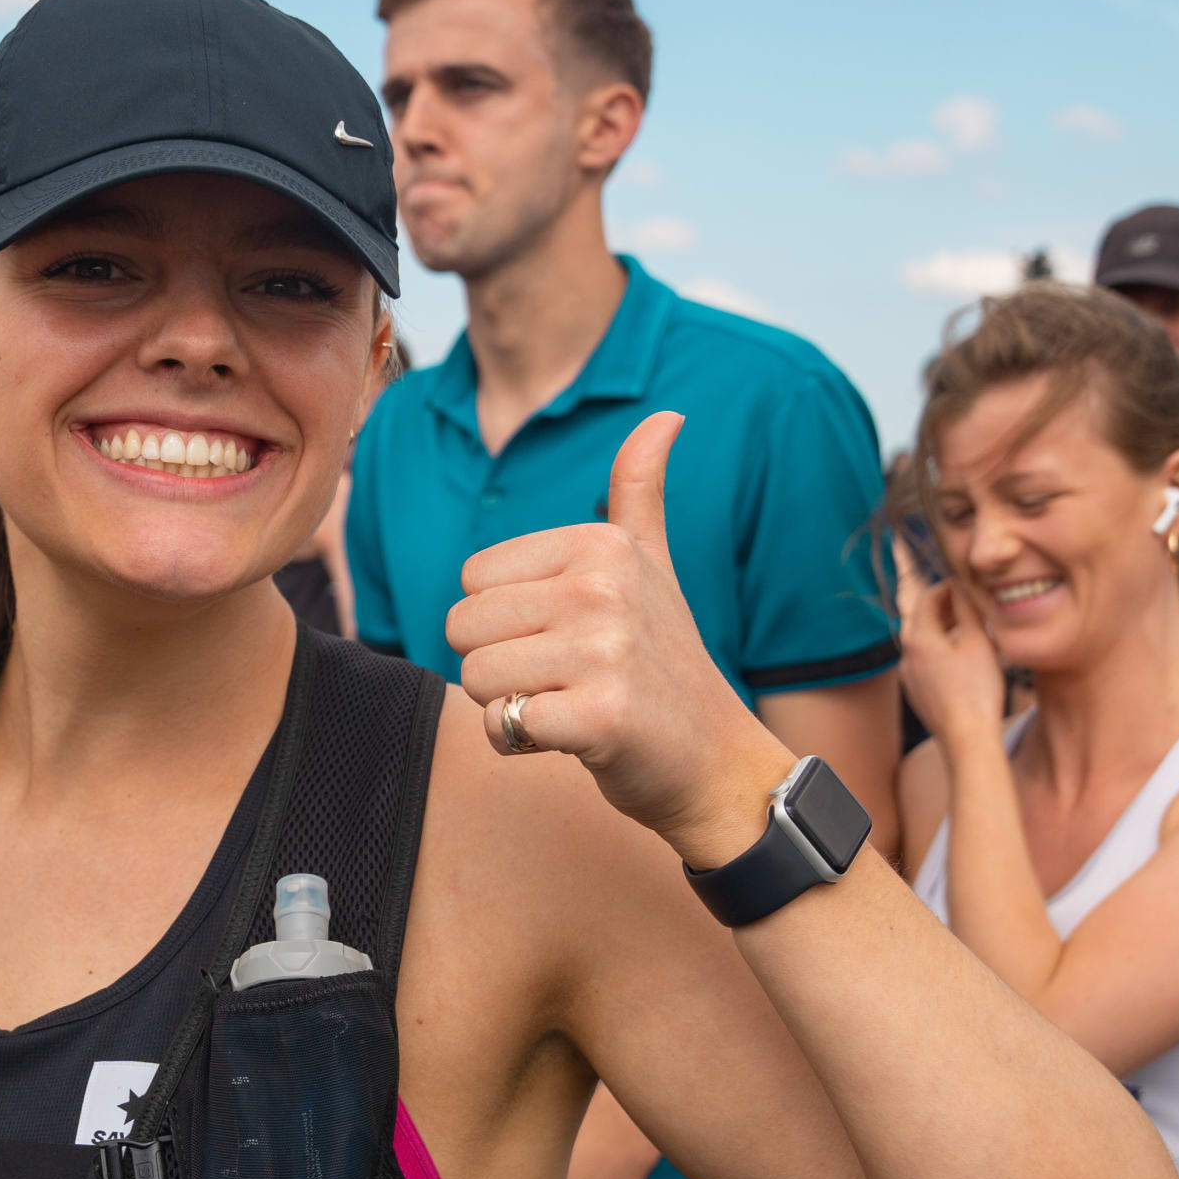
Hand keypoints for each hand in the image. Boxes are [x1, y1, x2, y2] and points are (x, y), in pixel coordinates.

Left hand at [447, 414, 771, 856]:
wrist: (716, 762)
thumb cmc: (666, 662)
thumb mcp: (654, 566)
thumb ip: (640, 491)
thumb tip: (666, 415)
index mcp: (601, 543)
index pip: (472, 579)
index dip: (504, 621)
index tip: (564, 637)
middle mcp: (603, 587)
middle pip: (463, 626)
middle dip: (497, 665)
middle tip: (564, 677)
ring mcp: (604, 650)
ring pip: (475, 677)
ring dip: (508, 706)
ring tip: (569, 704)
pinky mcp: (600, 716)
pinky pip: (502, 726)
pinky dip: (521, 744)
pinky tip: (573, 739)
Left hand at [893, 562, 1008, 753]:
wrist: (967, 740)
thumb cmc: (977, 691)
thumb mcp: (978, 642)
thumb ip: (968, 609)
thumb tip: (961, 585)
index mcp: (918, 637)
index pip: (928, 596)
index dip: (949, 585)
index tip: (968, 582)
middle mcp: (906, 655)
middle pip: (919, 616)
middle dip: (939, 602)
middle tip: (960, 594)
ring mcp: (909, 676)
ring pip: (921, 639)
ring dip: (940, 625)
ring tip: (967, 622)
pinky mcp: (917, 692)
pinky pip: (924, 660)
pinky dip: (939, 647)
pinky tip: (960, 654)